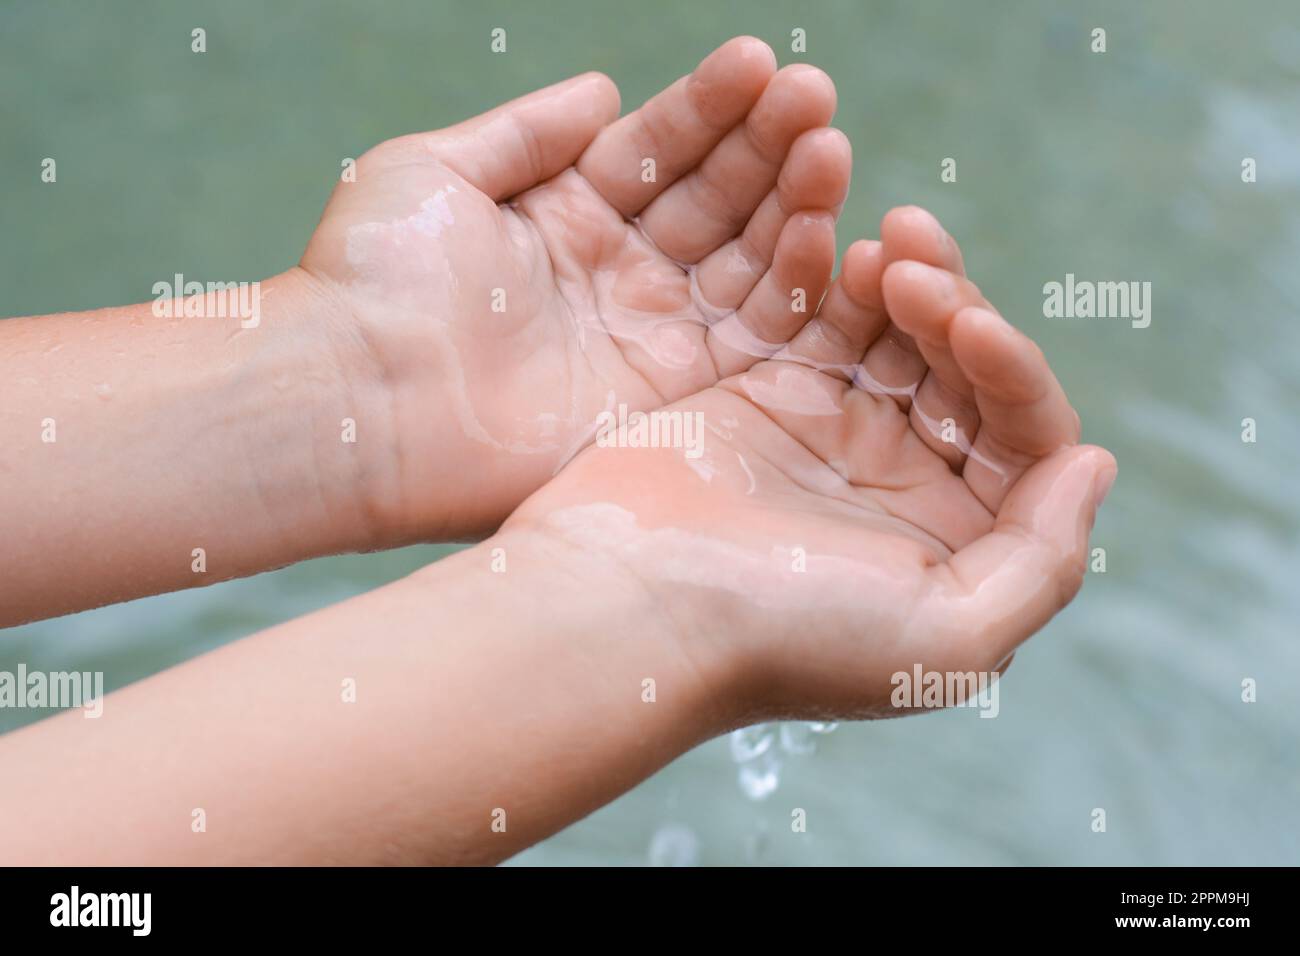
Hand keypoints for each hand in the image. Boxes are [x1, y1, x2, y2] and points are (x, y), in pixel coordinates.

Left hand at [300, 37, 852, 541]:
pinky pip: (751, 338)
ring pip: (745, 261)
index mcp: (566, 215)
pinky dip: (790, 286)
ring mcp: (648, 335)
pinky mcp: (671, 399)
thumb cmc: (375, 278)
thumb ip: (528, 131)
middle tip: (813, 93)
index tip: (758, 61)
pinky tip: (819, 229)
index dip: (710, 106)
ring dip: (793, 203)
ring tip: (827, 145)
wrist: (358, 400)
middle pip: (716, 200)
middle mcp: (616, 273)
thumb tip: (603, 89)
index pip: (660, 149)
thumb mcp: (438, 170)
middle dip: (768, 144)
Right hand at [500, 207, 1115, 721]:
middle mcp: (904, 487)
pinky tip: (844, 249)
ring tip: (889, 239)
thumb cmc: (784, 635)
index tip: (967, 326)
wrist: (629, 606)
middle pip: (968, 371)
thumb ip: (1042, 562)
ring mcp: (836, 436)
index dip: (1013, 368)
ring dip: (914, 278)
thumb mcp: (949, 642)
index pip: (1026, 435)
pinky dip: (843, 278)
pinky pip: (827, 318)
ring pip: (904, 334)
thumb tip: (1094, 463)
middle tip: (912, 264)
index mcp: (957, 545)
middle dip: (959, 306)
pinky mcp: (771, 395)